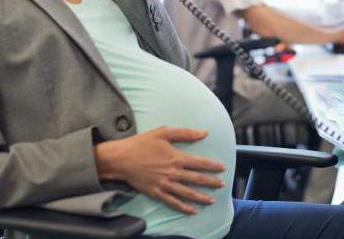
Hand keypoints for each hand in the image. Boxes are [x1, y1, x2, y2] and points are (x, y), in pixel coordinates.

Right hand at [94, 127, 225, 213]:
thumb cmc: (142, 143)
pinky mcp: (156, 192)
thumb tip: (204, 132)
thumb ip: (185, 133)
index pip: (200, 163)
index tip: (222, 168)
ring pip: (187, 193)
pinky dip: (184, 208)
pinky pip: (173, 202)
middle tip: (222, 185)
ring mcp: (165, 184)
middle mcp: (173, 173)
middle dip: (211, 182)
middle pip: (197, 179)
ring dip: (201, 197)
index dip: (213, 166)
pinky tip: (192, 211)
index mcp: (177, 157)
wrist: (121, 159)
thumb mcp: (164, 132)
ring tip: (212, 201)